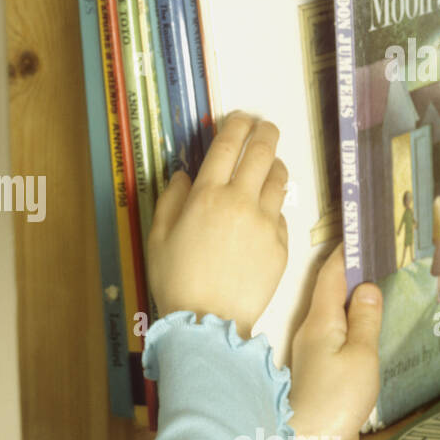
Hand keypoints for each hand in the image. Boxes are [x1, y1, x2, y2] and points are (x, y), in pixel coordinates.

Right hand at [145, 112, 287, 337]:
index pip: (228, 144)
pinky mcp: (280, 245)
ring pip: (279, 179)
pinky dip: (273, 205)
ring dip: (274, 164)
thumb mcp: (158, 236)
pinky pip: (281, 214)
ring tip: (268, 164)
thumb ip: (171, 199)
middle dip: (264, 132)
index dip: (236, 125)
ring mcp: (265, 223)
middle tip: (262, 127)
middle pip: (262, 152)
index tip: (239, 118)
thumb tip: (184, 175)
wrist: (208, 322)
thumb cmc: (176, 281)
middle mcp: (240, 202)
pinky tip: (263, 211)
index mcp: (207, 196)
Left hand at [287, 243, 381, 439]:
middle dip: (349, 272)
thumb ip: (365, 321)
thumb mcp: (360, 356)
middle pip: (330, 293)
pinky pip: (337, 338)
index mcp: (320, 320)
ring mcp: (312, 352)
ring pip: (334, 315)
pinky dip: (352, 325)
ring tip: (375, 285)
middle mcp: (311, 331)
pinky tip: (367, 328)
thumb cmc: (333, 399)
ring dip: (352, 299)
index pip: (330, 275)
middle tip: (373, 254)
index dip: (344, 252)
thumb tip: (366, 286)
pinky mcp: (319, 372)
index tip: (357, 232)